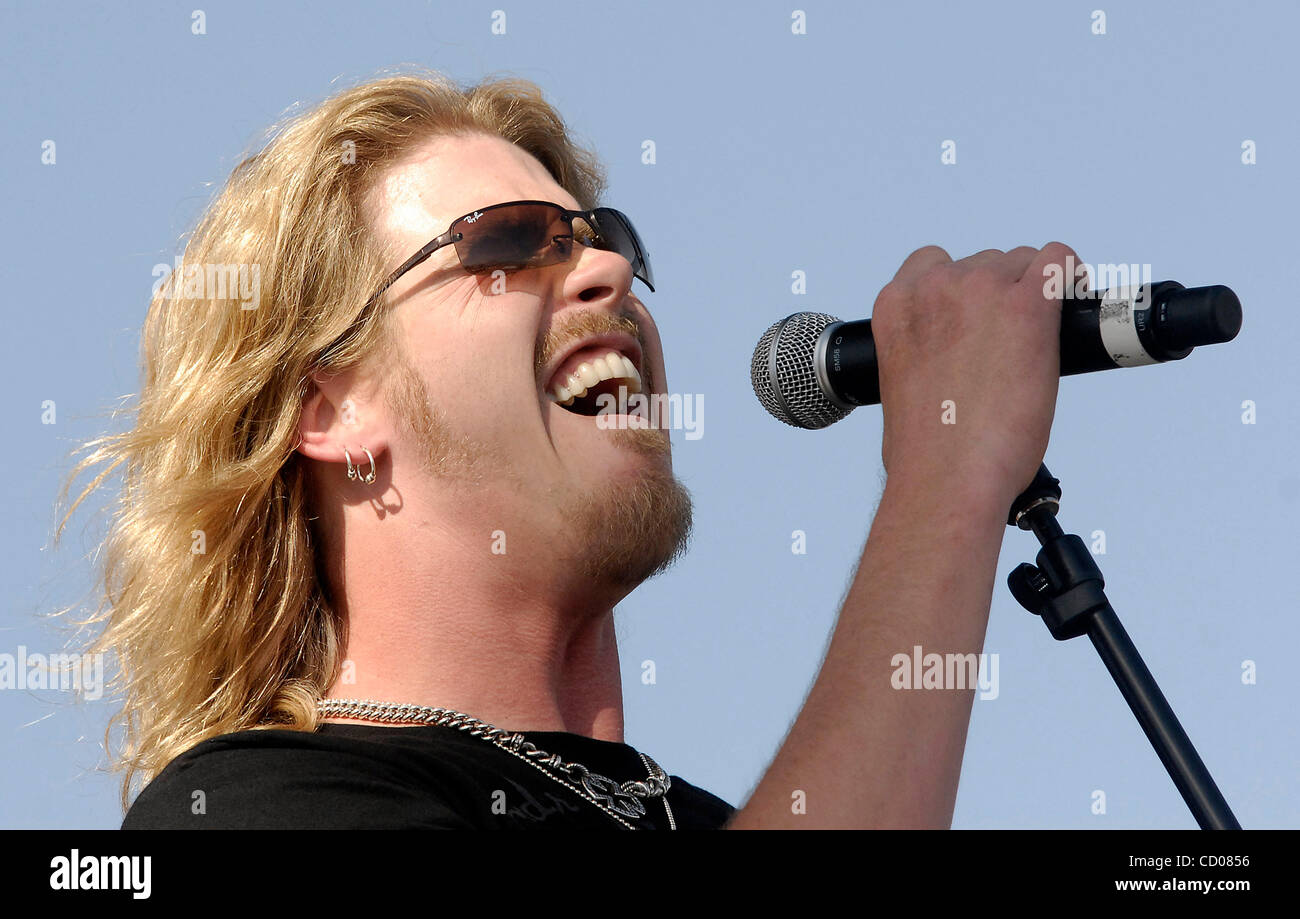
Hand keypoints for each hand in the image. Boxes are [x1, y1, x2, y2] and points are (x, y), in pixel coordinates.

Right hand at [872, 243, 1073, 511]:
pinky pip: (1059, 261)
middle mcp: (934, 287)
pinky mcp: (1027, 305)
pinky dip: (1071, 276)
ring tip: (1039, 339)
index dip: (963, 287)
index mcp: (896, 306)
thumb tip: (951, 358)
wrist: (948, 476)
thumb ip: (922, 349)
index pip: (932, 263)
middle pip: (984, 263)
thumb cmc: (925, 449)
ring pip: (1022, 262)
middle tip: (1013, 341)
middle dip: (1000, 295)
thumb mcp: (900, 380)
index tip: (979, 311)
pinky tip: (1075, 298)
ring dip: (1032, 292)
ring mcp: (981, 290)